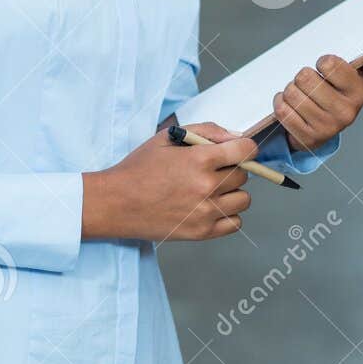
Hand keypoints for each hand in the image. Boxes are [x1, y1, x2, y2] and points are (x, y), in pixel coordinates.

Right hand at [81, 121, 257, 242]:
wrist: (116, 203)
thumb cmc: (139, 169)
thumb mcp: (168, 138)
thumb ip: (205, 131)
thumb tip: (236, 137)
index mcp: (199, 159)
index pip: (246, 150)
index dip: (244, 148)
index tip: (237, 151)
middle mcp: (206, 186)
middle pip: (244, 175)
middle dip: (232, 169)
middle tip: (210, 171)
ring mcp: (205, 212)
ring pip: (244, 199)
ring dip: (232, 193)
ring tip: (211, 190)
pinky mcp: (202, 232)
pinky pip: (235, 223)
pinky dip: (228, 215)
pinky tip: (211, 207)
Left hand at [272, 48, 362, 152]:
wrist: (321, 131)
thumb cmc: (338, 97)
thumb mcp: (356, 79)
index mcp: (358, 93)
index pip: (330, 64)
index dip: (322, 62)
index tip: (324, 68)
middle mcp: (345, 112)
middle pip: (305, 77)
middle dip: (302, 76)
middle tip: (309, 83)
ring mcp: (326, 127)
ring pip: (292, 93)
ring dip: (290, 90)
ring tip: (300, 94)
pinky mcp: (306, 138)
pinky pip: (283, 110)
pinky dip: (281, 104)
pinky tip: (291, 105)